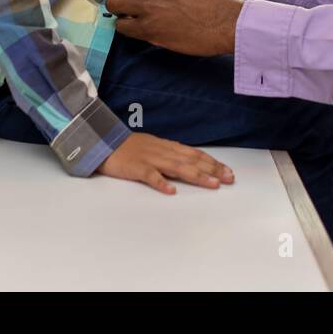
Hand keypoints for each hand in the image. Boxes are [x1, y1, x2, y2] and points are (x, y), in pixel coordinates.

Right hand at [97, 132, 234, 194]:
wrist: (103, 142)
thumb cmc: (130, 147)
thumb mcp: (154, 147)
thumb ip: (171, 154)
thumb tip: (191, 162)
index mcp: (167, 147)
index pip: (195, 154)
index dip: (212, 163)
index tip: (228, 171)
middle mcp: (163, 151)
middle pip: (192, 161)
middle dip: (212, 170)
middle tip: (229, 179)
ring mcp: (150, 159)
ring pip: (177, 167)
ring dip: (197, 176)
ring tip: (212, 184)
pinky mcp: (136, 168)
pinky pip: (150, 176)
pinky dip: (161, 183)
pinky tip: (171, 191)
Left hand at [106, 0, 243, 55]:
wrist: (224, 22)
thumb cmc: (209, 0)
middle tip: (128, 2)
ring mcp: (144, 6)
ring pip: (113, 4)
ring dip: (120, 10)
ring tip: (131, 15)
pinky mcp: (146, 29)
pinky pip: (120, 25)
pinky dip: (126, 27)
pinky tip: (137, 27)